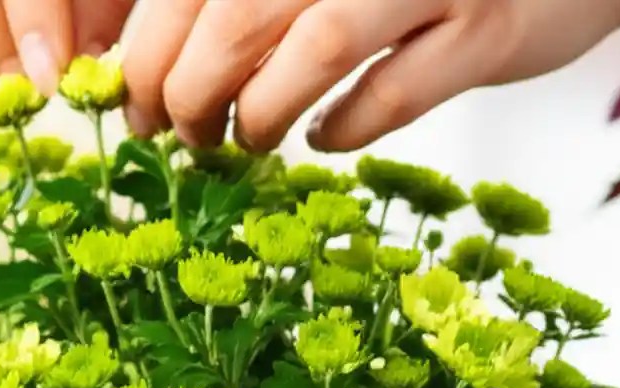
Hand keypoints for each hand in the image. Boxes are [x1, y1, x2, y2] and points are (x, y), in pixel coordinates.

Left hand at [121, 0, 619, 151]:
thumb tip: (142, 59)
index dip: (146, 50)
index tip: (132, 101)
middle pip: (238, 16)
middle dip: (188, 92)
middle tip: (181, 133)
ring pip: (315, 49)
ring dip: (262, 113)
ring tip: (244, 139)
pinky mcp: (486, 29)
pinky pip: (396, 92)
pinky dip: (345, 126)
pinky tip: (323, 136)